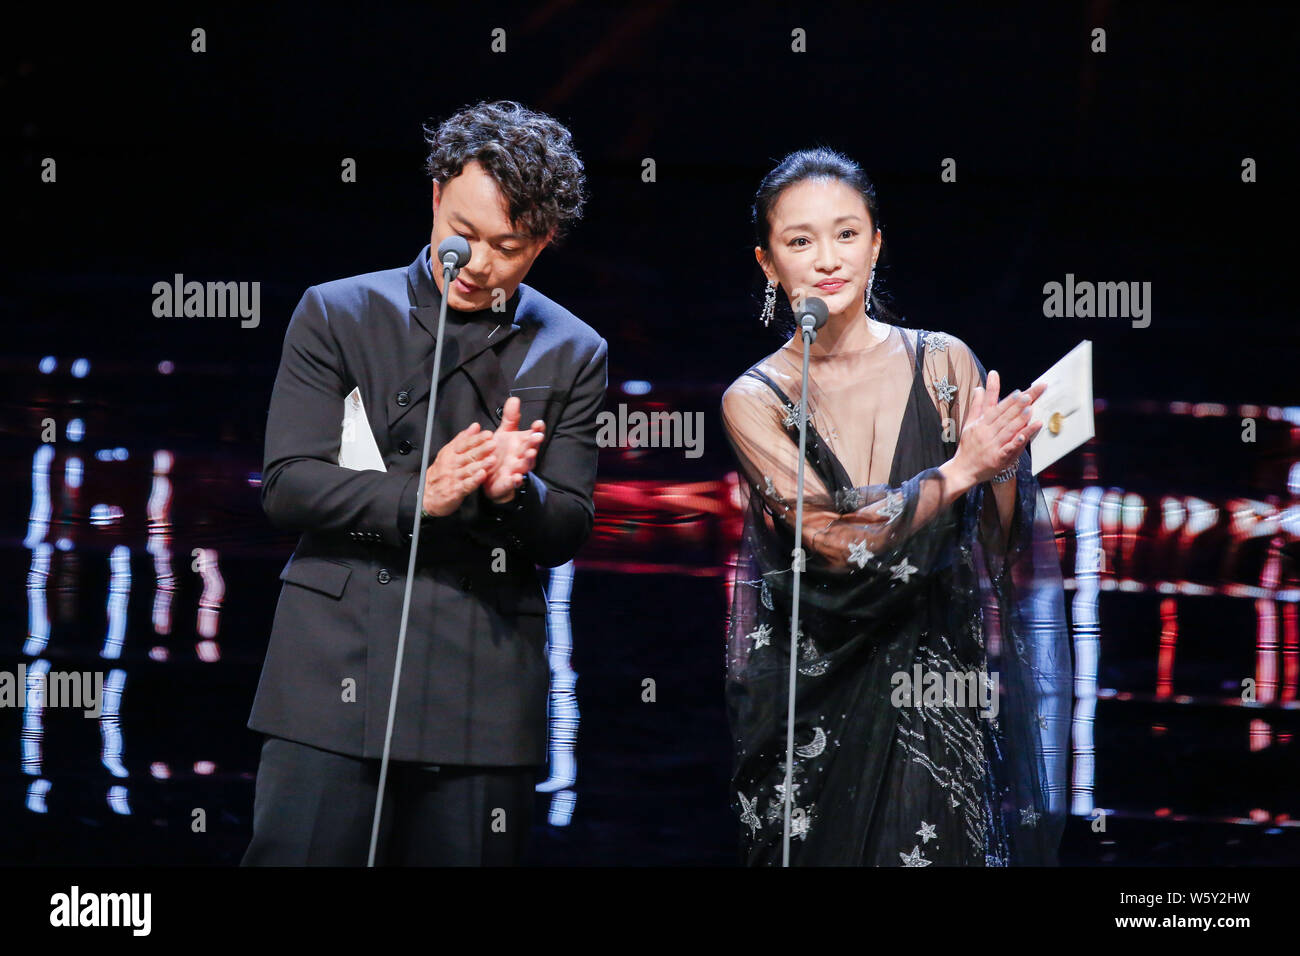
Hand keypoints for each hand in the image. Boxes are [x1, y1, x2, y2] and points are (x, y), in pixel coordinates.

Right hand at [421, 422, 495, 516]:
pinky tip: (482, 475)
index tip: (488, 434)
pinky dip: (474, 480)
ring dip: (481, 464)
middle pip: (468, 456)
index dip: (477, 439)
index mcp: (450, 453)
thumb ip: (463, 439)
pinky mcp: (455, 491)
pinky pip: (466, 485)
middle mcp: (451, 464)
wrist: (427, 494)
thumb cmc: (441, 472)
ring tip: (492, 459)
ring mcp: (453, 478)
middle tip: (493, 444)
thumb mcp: (448, 452)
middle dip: (481, 449)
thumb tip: (475, 426)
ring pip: (469, 470)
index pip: (464, 444)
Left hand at [482, 396, 545, 502]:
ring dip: (528, 460)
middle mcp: (523, 456)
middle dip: (534, 443)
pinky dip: (515, 480)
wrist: (492, 478)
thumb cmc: (501, 453)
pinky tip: (515, 478)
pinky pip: (514, 482)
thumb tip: (515, 399)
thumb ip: (510, 418)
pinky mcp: (509, 482)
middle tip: (537, 437)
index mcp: (523, 443)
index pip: (533, 434)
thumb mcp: (504, 434)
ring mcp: (517, 470)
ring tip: (530, 454)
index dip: (537, 429)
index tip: (538, 423)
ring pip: (525, 465)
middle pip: (531, 448)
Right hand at [953, 369, 1045, 483]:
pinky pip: (1008, 449)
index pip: (996, 409)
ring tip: (1031, 409)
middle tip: (1029, 395)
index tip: (1019, 391)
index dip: (1008, 400)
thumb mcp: (969, 424)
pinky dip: (1017, 442)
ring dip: (1020, 420)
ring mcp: (992, 446)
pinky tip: (1025, 436)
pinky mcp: (997, 459)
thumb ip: (976, 405)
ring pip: (1007, 430)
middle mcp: (986, 433)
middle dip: (1017, 406)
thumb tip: (978, 388)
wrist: (962, 470)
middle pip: (1004, 417)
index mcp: (980, 424)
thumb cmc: (968, 447)